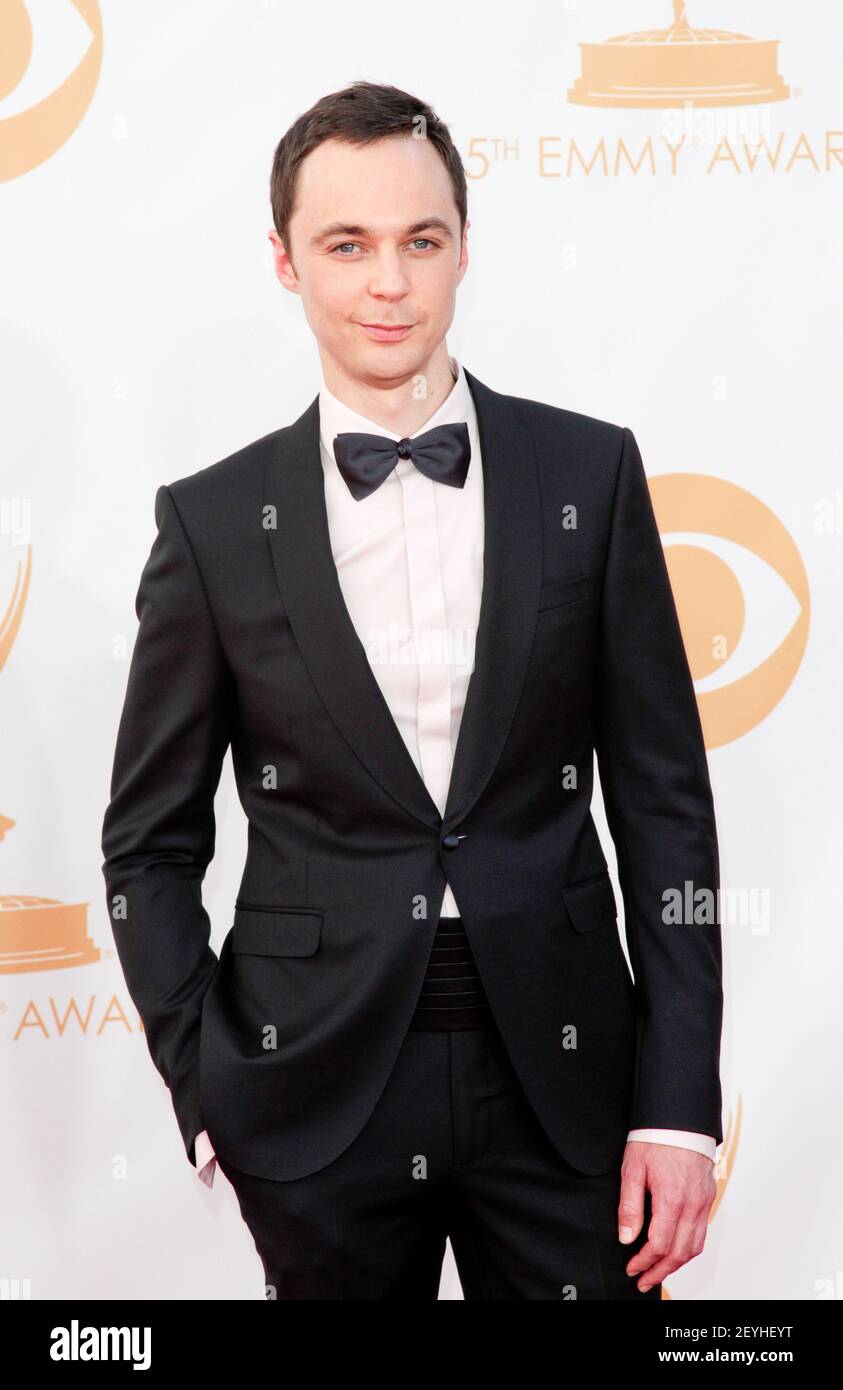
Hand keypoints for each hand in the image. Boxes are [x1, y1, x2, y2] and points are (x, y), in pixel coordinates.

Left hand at [618, 1140, 716, 1292]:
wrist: (679, 1118)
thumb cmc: (654, 1139)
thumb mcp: (632, 1169)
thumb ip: (629, 1206)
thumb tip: (626, 1237)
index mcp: (672, 1199)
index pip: (659, 1245)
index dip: (644, 1262)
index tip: (632, 1268)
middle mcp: (692, 1204)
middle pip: (679, 1252)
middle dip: (660, 1271)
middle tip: (643, 1280)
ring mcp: (703, 1202)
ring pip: (695, 1246)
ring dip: (676, 1264)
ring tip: (658, 1271)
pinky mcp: (708, 1197)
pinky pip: (702, 1232)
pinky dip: (689, 1248)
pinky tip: (676, 1249)